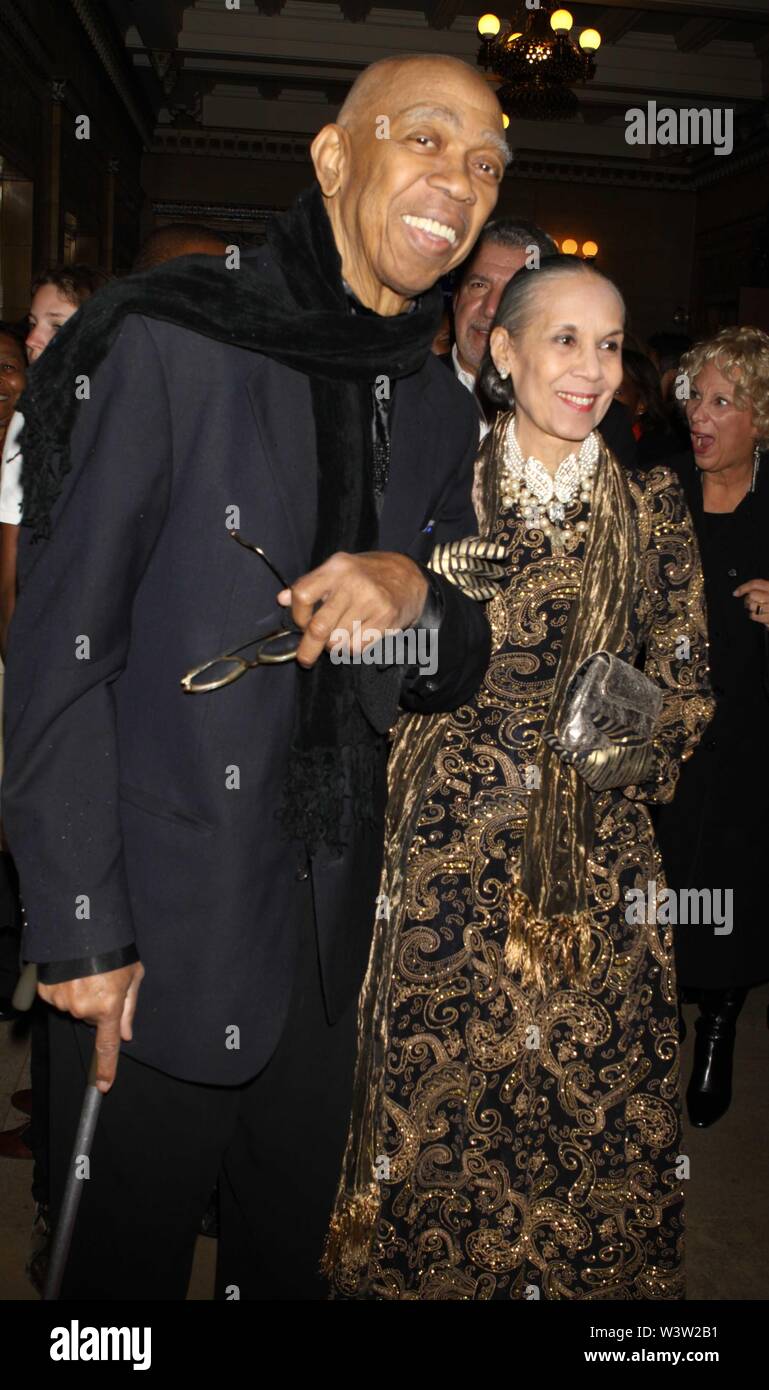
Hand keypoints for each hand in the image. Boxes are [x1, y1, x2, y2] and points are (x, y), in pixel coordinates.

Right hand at [38, 961, 144, 1092]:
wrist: (85, 927)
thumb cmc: (114, 950)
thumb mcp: (132, 975)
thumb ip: (128, 1007)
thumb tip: (125, 1035)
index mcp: (108, 1006)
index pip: (107, 1045)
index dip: (107, 1067)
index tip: (104, 1085)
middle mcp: (84, 1008)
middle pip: (89, 1017)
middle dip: (96, 1004)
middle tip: (101, 980)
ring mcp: (63, 1000)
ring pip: (73, 1007)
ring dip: (79, 994)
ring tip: (86, 972)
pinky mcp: (47, 990)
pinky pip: (56, 997)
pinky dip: (63, 987)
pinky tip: (71, 971)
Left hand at [277, 551, 428, 668]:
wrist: (408, 576)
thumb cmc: (366, 575)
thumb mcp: (337, 570)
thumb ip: (309, 585)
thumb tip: (282, 600)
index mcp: (336, 568)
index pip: (302, 594)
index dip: (297, 616)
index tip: (302, 624)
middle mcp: (353, 583)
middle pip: (319, 627)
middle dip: (308, 649)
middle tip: (306, 658)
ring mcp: (371, 601)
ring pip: (337, 642)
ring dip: (333, 647)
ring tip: (340, 637)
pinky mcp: (386, 619)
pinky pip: (357, 647)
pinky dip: (352, 649)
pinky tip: (357, 636)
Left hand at [543, 732, 653, 792]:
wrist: (652, 770)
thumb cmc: (638, 750)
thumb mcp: (624, 735)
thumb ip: (607, 724)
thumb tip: (591, 713)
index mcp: (595, 762)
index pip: (567, 754)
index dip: (556, 745)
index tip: (546, 735)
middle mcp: (593, 775)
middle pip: (571, 759)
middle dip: (564, 748)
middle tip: (555, 734)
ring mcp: (596, 781)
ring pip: (579, 766)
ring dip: (574, 755)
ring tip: (566, 741)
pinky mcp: (601, 784)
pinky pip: (587, 771)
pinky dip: (584, 762)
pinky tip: (585, 751)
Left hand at [733, 578, 768, 627]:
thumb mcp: (768, 591)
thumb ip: (760, 588)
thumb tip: (740, 592)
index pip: (756, 584)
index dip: (744, 587)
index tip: (736, 592)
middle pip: (752, 595)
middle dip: (750, 599)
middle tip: (754, 602)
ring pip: (752, 606)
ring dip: (752, 608)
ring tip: (759, 609)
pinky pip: (754, 616)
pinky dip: (754, 616)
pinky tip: (760, 614)